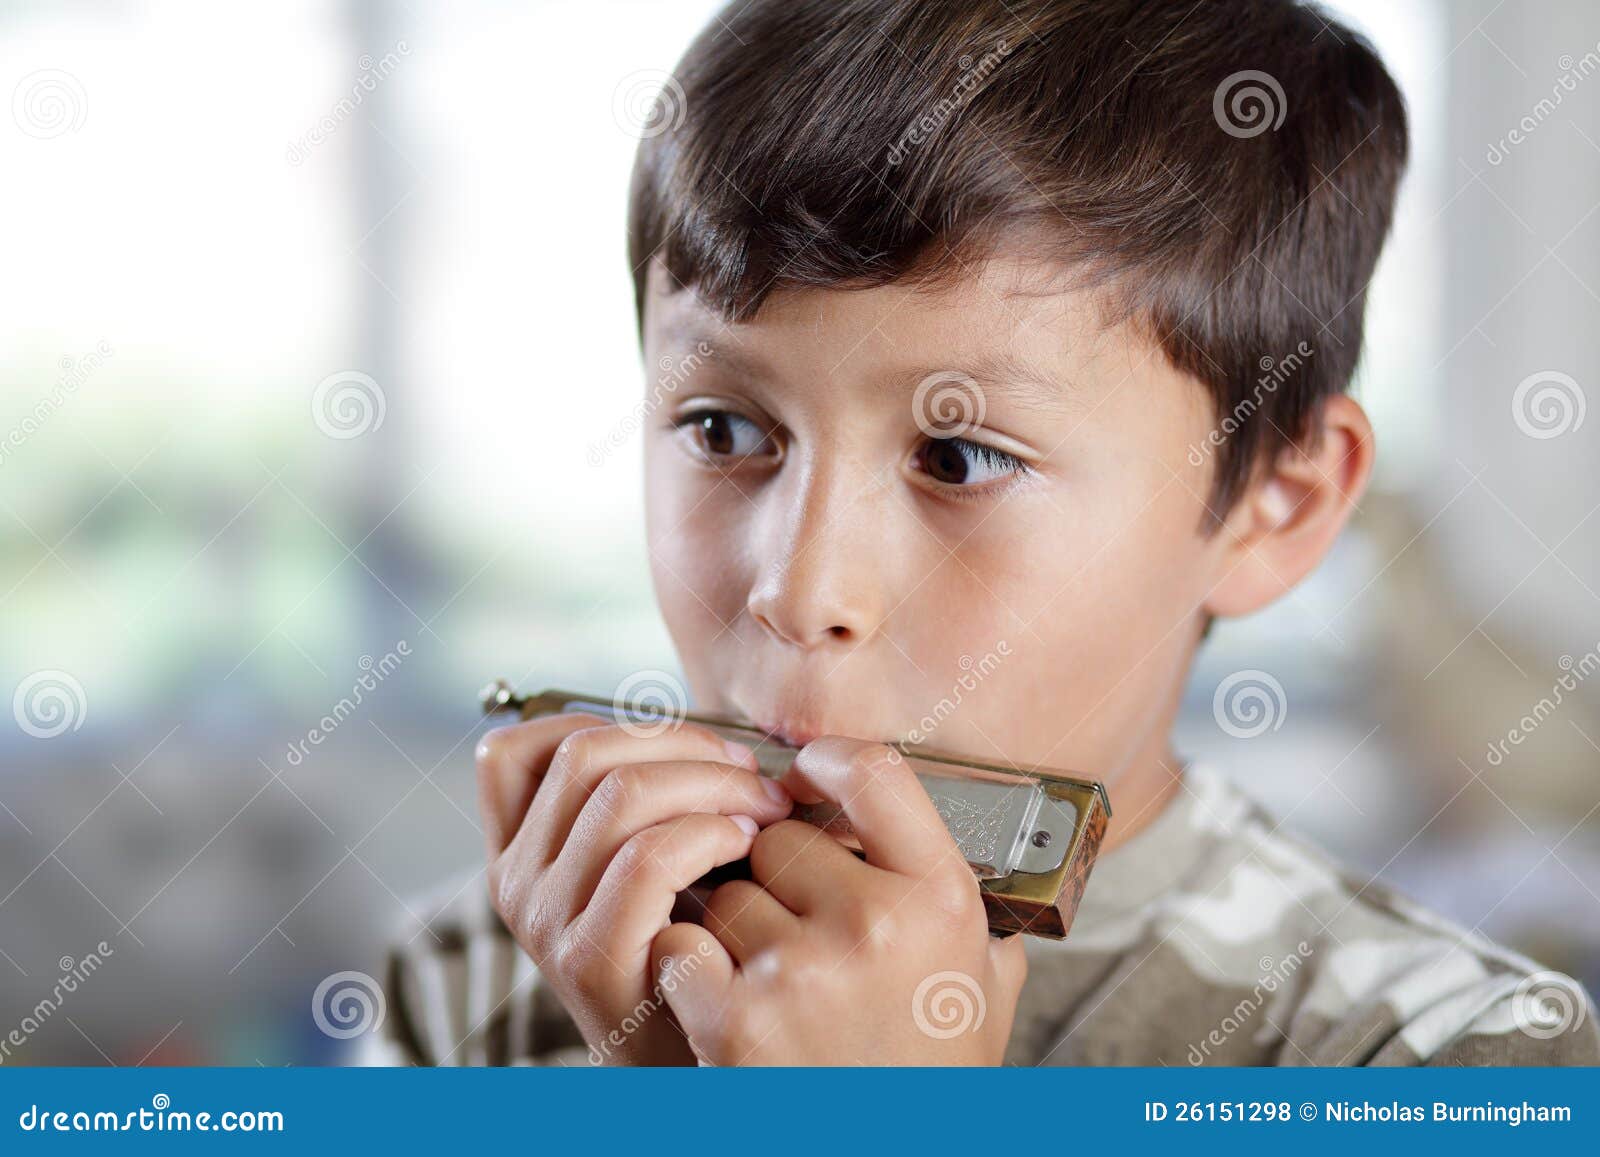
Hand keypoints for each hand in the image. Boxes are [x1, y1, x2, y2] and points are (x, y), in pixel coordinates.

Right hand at [476, 712, 791, 1064]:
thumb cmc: (692, 950)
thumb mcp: (649, 868)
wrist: (689, 1067)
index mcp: (519, 851)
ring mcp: (545, 923)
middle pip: (584, 754)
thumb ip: (653, 803)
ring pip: (620, 795)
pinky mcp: (589, 960)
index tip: (682, 744)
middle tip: (750, 774)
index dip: (604, 724)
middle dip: (683, 743)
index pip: (520, 748)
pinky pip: (648, 859)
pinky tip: (746, 844)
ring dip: (712, 784)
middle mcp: (515, 882)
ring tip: (762, 809)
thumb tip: (718, 736)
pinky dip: (709, 833)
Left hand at [651, 737, 1026, 1064]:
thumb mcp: (988, 985)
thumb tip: (966, 841)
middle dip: (773, 874)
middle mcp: (878, 923)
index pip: (877, 774)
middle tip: (793, 928)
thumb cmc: (934, 1073)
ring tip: (766, 979)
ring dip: (729, 925)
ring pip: (725, 891)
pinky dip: (684, 966)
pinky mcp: (737, 1019)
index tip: (806, 770)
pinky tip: (714, 997)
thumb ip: (980, 910)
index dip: (829, 761)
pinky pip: (681, 943)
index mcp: (944, 900)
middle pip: (780, 838)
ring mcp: (803, 970)